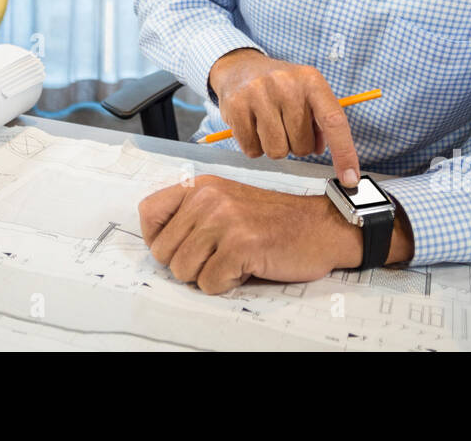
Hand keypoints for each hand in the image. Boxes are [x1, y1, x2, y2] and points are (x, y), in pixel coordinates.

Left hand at [137, 175, 362, 294]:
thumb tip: (157, 244)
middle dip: (188, 264)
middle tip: (218, 256)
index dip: (158, 238)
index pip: (148, 212)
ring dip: (208, 275)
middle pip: (163, 252)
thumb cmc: (274, 221)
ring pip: (182, 271)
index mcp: (201, 186)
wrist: (321, 227)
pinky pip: (209, 284)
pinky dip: (227, 284)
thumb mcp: (227, 202)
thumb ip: (192, 215)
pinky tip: (248, 267)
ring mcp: (223, 221)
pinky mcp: (240, 245)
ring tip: (235, 259)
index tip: (180, 246)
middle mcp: (208, 198)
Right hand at [208, 49, 361, 186]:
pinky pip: (252, 150)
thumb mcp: (307, 93)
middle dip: (296, 145)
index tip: (350, 178)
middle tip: (286, 125)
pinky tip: (252, 126)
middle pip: (302, 146)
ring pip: (277, 151)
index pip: (334, 122)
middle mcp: (286, 84)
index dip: (344, 153)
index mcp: (311, 81)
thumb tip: (322, 150)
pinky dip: (254, 146)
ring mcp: (259, 94)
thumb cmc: (281, 86)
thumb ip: (321, 121)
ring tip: (268, 125)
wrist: (241, 67)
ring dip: (275, 147)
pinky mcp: (236, 106)